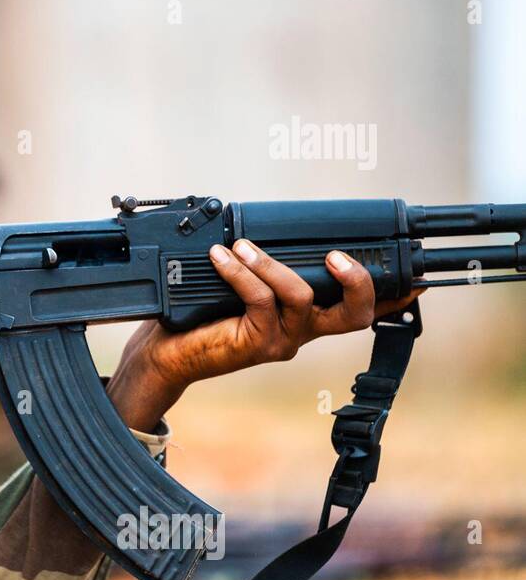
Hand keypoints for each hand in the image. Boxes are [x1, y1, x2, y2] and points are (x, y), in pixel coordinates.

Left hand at [106, 240, 420, 430]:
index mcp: (306, 318)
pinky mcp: (257, 344)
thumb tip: (264, 225)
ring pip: (301, 296)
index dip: (391, 298)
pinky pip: (260, 300)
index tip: (414, 280)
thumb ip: (263, 265)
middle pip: (354, 315)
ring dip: (272, 264)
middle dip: (358, 282)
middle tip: (338, 254)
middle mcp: (302, 332)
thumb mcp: (237, 286)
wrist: (166, 354)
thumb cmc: (199, 317)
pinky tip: (222, 257)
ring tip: (243, 245)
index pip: (358, 310)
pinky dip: (242, 272)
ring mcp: (282, 341)